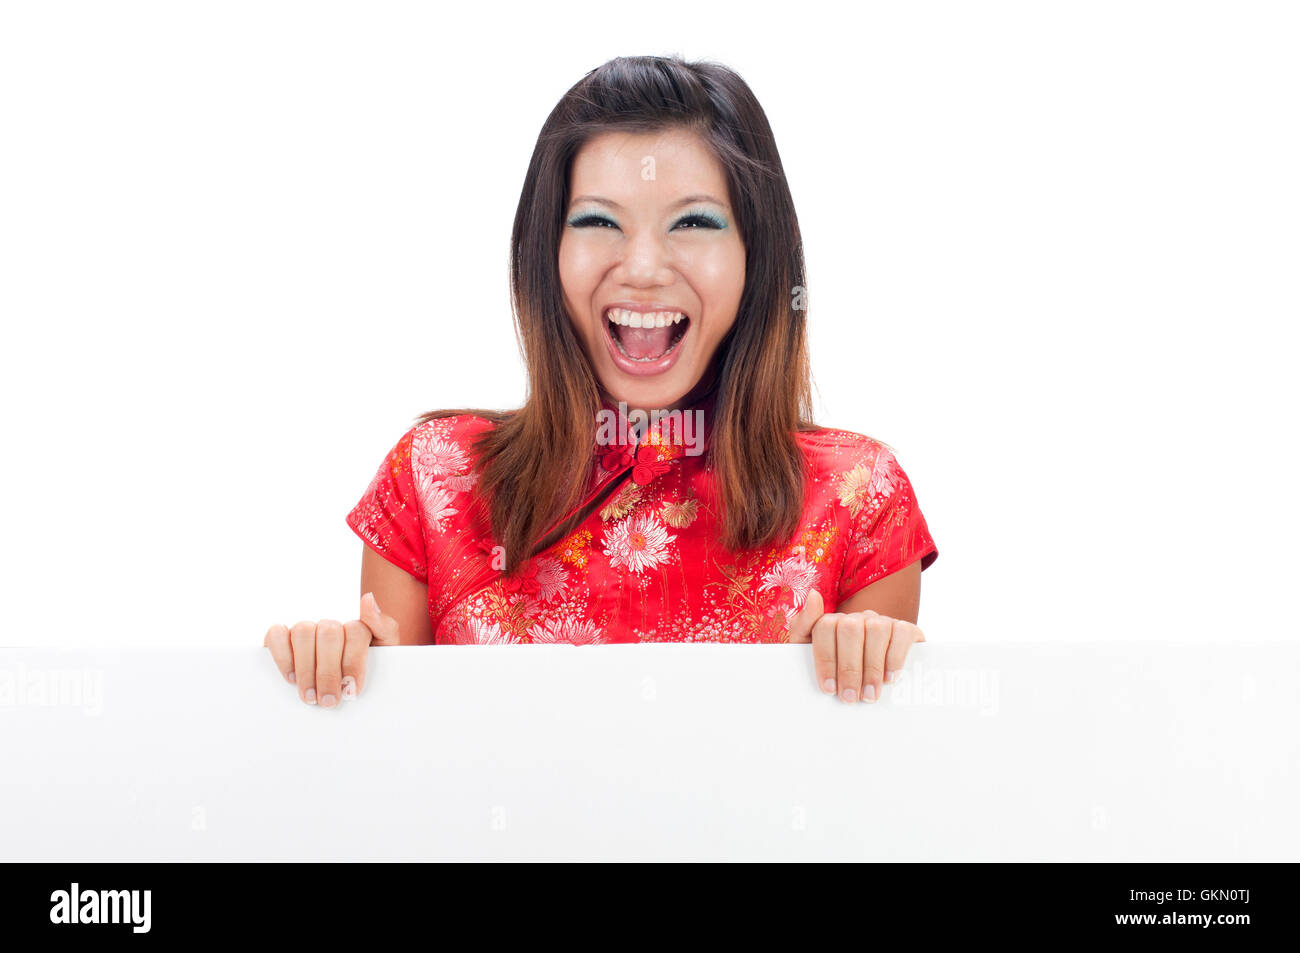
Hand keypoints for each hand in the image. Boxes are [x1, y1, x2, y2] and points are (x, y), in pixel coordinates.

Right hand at [263, 591, 399, 706]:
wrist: (346, 693)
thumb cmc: (365, 673)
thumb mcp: (384, 655)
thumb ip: (384, 627)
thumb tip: (367, 599)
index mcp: (356, 628)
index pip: (356, 631)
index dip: (353, 661)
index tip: (351, 690)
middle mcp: (330, 626)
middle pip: (329, 634)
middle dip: (329, 671)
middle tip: (329, 700)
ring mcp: (306, 630)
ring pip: (303, 632)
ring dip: (306, 668)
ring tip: (311, 696)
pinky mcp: (281, 637)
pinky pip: (276, 634)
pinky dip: (283, 656)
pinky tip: (291, 678)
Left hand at [787, 590, 925, 702]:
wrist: (876, 677)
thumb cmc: (839, 668)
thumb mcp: (812, 653)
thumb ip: (803, 627)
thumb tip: (813, 595)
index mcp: (832, 622)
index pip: (825, 628)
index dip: (826, 660)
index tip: (828, 688)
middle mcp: (857, 618)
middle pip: (850, 630)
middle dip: (849, 668)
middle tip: (849, 697)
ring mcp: (881, 621)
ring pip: (876, 630)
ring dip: (872, 667)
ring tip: (869, 694)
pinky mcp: (905, 629)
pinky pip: (901, 634)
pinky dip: (895, 657)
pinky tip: (889, 678)